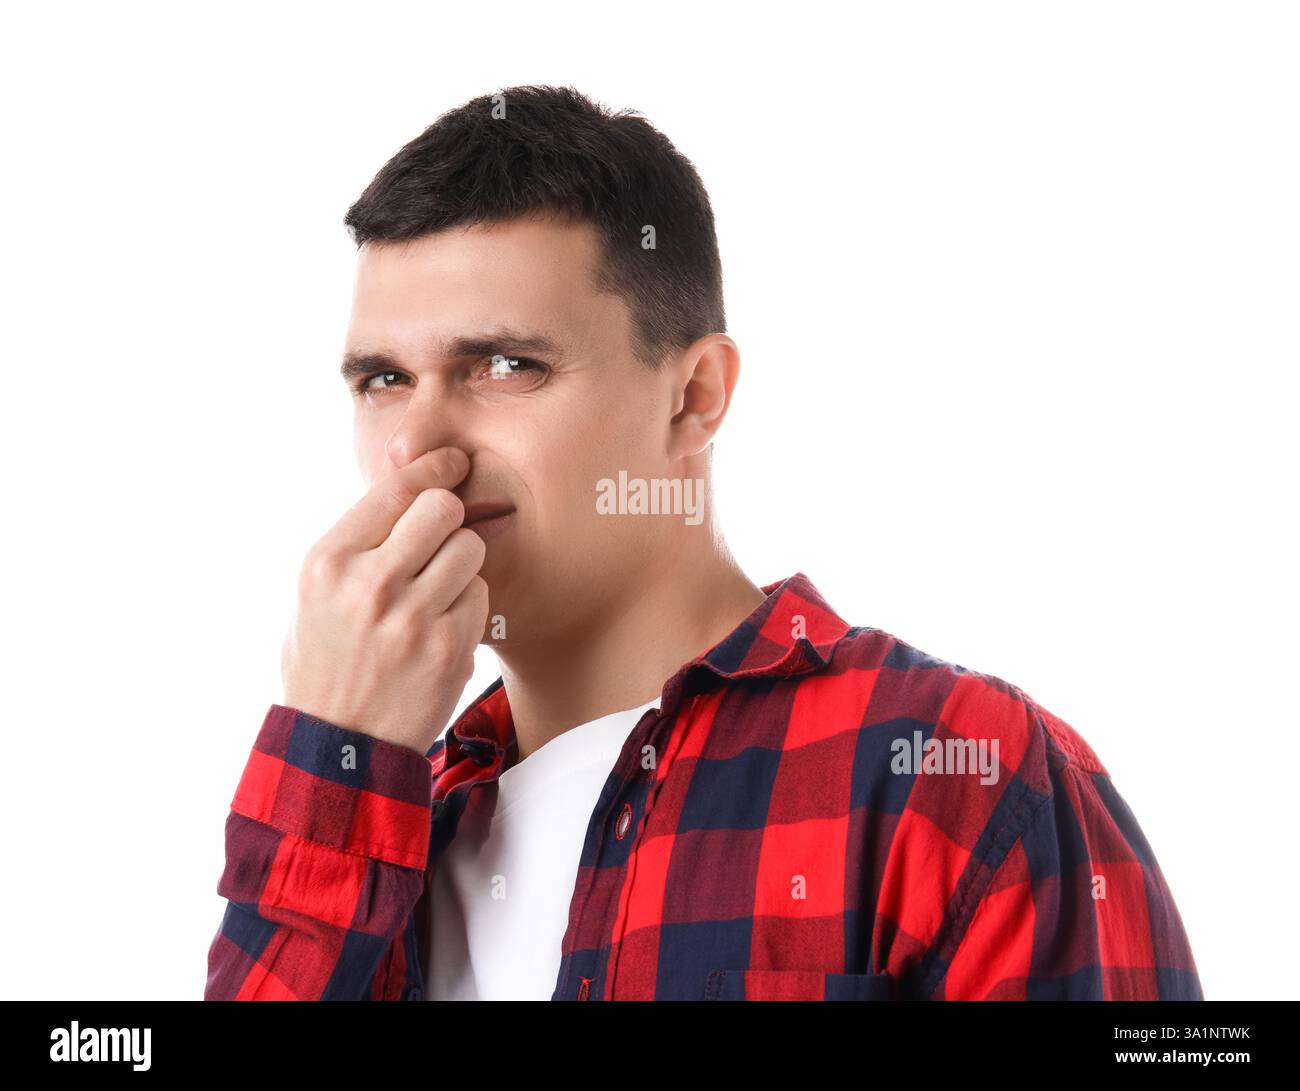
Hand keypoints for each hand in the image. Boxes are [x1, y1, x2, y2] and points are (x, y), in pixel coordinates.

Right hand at [281, 447, 487, 753]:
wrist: (338, 745)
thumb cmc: (326, 660)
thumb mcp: (316, 594)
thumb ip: (361, 543)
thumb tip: (420, 491)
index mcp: (328, 562)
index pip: (396, 489)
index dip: (433, 467)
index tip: (453, 462)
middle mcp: (369, 584)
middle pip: (442, 509)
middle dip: (449, 516)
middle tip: (442, 535)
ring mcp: (411, 618)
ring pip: (469, 549)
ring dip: (460, 563)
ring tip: (436, 591)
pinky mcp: (448, 648)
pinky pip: (479, 596)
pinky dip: (467, 605)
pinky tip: (442, 626)